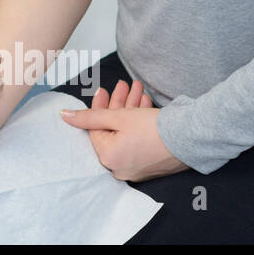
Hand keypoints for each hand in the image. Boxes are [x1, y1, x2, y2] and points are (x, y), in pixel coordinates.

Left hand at [60, 79, 189, 181]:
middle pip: (112, 130)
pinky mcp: (150, 165)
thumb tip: (64, 116)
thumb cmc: (153, 128)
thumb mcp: (117, 117)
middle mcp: (119, 168)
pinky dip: (139, 124)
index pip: (95, 128)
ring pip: (126, 133)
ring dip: (130, 110)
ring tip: (138, 90)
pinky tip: (145, 105)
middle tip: (123, 86)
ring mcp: (136, 168)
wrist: (190, 138)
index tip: (104, 90)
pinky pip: (138, 142)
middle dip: (118, 105)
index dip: (99, 106)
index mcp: (107, 158)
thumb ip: (88, 117)